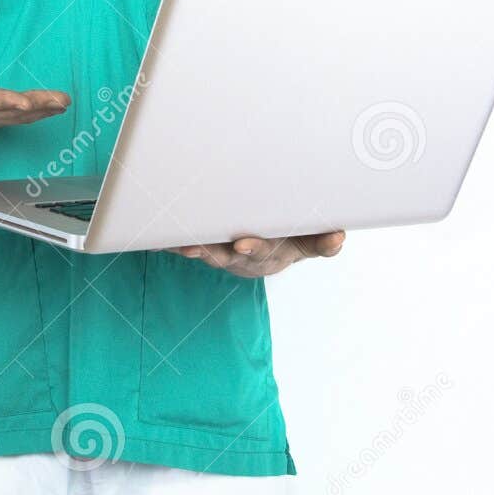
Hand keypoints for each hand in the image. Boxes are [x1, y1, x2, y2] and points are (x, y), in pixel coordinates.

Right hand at [0, 43, 68, 140]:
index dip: (2, 102)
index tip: (23, 102)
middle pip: (7, 111)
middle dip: (35, 107)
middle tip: (60, 100)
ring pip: (16, 118)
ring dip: (42, 110)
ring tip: (64, 102)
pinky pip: (16, 120)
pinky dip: (37, 115)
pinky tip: (54, 108)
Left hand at [169, 231, 344, 278]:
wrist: (271, 252)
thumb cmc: (290, 240)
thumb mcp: (308, 243)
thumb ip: (322, 243)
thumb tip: (338, 237)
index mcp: (268, 253)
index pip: (262, 251)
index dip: (252, 248)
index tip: (242, 244)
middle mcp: (241, 257)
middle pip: (226, 255)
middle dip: (210, 250)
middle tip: (193, 243)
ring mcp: (222, 254)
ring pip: (203, 252)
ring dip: (188, 247)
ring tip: (174, 242)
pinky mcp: (206, 247)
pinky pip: (187, 245)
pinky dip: (171, 242)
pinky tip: (154, 237)